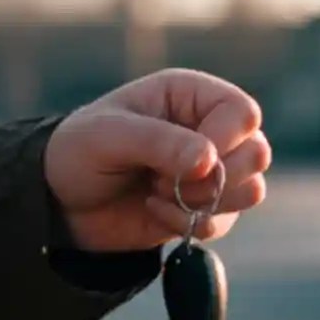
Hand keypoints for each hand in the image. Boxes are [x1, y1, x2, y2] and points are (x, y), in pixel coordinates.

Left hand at [44, 68, 271, 252]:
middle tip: (164, 181)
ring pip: (250, 190)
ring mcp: (211, 170)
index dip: (224, 141)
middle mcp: (208, 128)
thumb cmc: (78, 152)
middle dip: (214, 179)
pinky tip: (155, 211)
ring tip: (158, 194)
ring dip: (204, 203)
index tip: (188, 161)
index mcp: (190, 95)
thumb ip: (160, 143)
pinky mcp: (205, 206)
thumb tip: (209, 162)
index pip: (243, 113)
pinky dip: (192, 224)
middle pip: (257, 153)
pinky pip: (226, 221)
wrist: (62, 203)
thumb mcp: (108, 137)